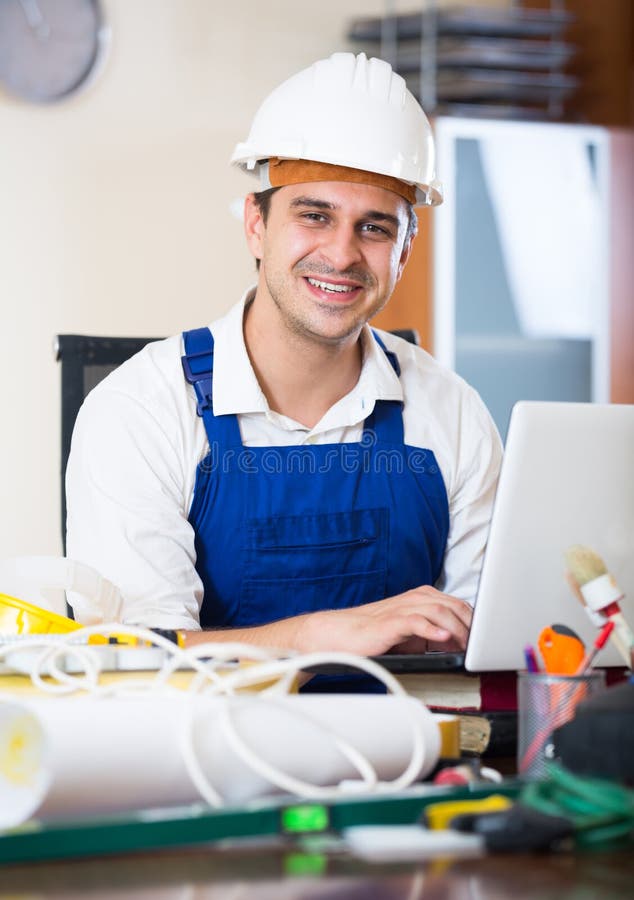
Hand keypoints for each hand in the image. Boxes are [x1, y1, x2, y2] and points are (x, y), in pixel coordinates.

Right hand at [295, 586, 472, 655]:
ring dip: (457, 629)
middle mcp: (414, 599)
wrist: (342, 635)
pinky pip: (416, 621)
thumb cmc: (375, 635)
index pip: (458, 604)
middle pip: (453, 605)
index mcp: (421, 598)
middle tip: (479, 645)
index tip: (484, 638)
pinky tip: (444, 638)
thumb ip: (433, 634)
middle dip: (470, 625)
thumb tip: (458, 645)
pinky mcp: (391, 622)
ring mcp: (402, 608)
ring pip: (439, 611)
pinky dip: (432, 630)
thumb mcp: (411, 635)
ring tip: (465, 645)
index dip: (474, 621)